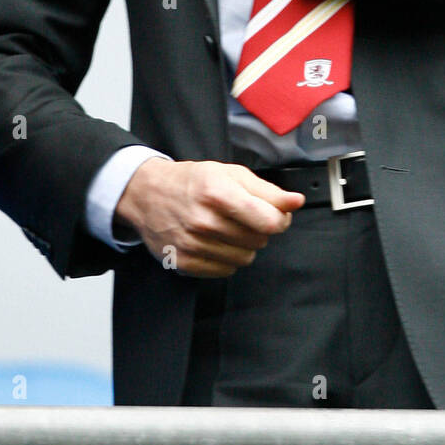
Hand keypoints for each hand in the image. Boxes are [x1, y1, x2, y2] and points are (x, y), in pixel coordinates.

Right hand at [114, 157, 303, 276]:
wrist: (148, 194)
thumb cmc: (192, 181)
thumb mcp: (230, 173)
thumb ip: (267, 190)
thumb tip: (296, 202)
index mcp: (217, 193)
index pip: (269, 221)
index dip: (280, 219)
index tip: (276, 214)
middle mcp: (204, 221)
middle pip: (259, 240)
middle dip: (259, 229)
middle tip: (243, 216)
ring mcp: (192, 245)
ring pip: (245, 258)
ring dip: (243, 245)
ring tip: (226, 228)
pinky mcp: (185, 263)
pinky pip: (226, 270)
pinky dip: (227, 258)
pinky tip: (215, 241)